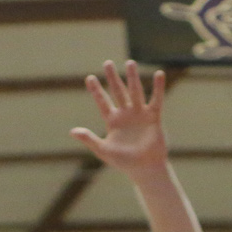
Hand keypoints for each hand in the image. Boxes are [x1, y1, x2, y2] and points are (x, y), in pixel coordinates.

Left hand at [72, 61, 168, 176]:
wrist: (145, 169)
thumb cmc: (123, 162)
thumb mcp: (103, 150)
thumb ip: (89, 139)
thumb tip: (72, 131)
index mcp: (112, 121)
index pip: (102, 102)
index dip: (96, 90)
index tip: (89, 78)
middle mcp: (125, 114)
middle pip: (118, 92)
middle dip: (112, 78)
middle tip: (107, 63)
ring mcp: (139, 114)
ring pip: (135, 92)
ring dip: (132, 78)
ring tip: (130, 63)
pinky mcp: (153, 117)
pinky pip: (156, 100)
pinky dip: (158, 88)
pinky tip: (159, 74)